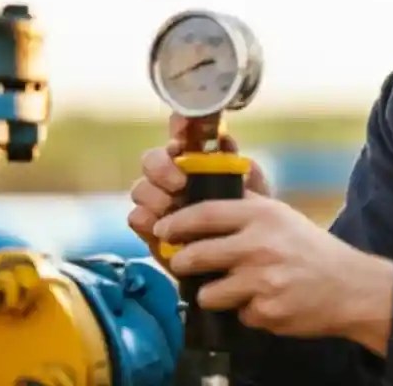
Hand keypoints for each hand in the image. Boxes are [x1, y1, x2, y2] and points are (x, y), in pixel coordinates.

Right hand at [127, 114, 270, 262]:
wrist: (241, 262)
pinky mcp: (151, 229)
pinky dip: (146, 219)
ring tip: (172, 207)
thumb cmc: (248, 223)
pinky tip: (160, 227)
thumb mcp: (256, 196)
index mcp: (198, 161)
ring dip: (153, 195)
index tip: (182, 141)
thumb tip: (227, 143)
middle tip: (179, 183)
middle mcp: (174, 177)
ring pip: (141, 188)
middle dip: (161, 168)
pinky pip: (136, 217)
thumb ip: (246, 170)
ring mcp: (159, 203)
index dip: (176, 129)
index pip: (180, 134)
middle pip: (151, 159)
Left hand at [154, 193, 392, 354]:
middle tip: (183, 263)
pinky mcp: (266, 311)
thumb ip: (246, 206)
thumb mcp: (282, 215)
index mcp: (262, 216)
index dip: (176, 223)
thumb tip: (204, 196)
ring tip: (232, 289)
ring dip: (213, 294)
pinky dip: (246, 311)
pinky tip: (266, 301)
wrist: (350, 287)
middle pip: (196, 256)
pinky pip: (237, 314)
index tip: (162, 230)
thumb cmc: (312, 249)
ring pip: (208, 293)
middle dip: (182, 262)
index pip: (204, 214)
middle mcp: (260, 245)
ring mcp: (262, 281)